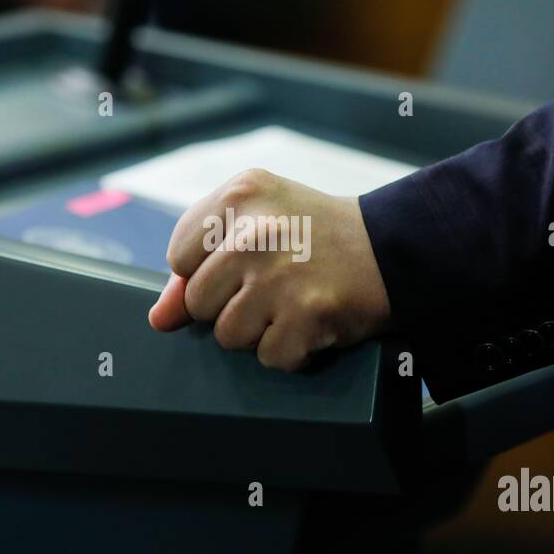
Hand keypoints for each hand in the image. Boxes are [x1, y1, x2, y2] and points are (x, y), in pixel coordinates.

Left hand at [148, 169, 391, 370]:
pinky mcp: (306, 315)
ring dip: (261, 331)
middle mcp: (255, 231)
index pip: (179, 259)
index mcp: (239, 195)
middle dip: (231, 305)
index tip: (247, 260)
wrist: (394, 248)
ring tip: (293, 302)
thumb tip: (159, 318)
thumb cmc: (313, 236)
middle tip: (275, 284)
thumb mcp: (253, 223)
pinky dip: (293, 349)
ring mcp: (280, 276)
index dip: (210, 270)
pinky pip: (269, 357)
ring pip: (228, 336)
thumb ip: (197, 265)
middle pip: (198, 303)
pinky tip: (314, 320)